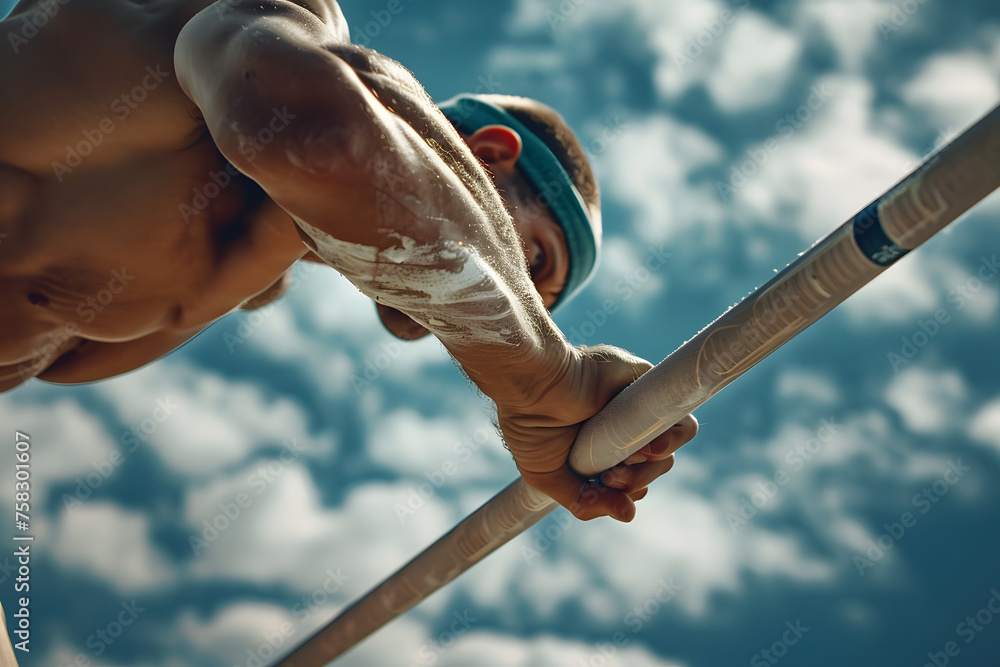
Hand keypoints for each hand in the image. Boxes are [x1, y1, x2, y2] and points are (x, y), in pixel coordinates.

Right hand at [497, 345, 698, 521]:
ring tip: (622, 463)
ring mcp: (636, 404)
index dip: (628, 491)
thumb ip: (584, 501)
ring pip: (671, 443)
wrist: (530, 387)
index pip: (635, 477)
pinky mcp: (647, 382)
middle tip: (609, 477)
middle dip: (638, 481)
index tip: (603, 487)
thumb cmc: (530, 426)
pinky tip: (649, 447)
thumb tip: (628, 515)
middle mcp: (623, 426)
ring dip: (653, 465)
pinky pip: (677, 414)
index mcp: (602, 446)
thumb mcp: (547, 477)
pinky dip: (670, 437)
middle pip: (656, 464)